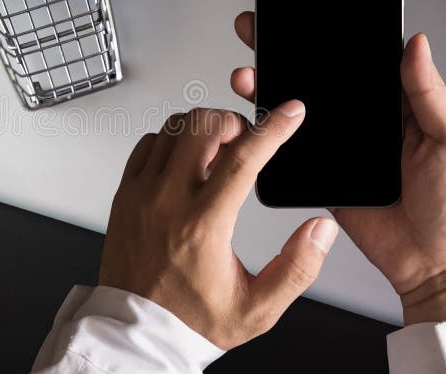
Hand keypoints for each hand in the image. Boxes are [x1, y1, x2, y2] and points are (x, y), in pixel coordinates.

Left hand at [99, 106, 339, 349]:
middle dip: (232, 121)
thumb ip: (297, 269)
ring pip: (173, 129)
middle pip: (201, 126)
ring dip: (201, 130)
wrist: (138, 332)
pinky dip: (171, 141)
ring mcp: (141, 194)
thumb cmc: (192, 319)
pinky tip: (185, 162)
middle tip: (245, 141)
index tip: (291, 113)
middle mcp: (167, 202)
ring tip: (217, 155)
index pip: (243, 159)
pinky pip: (148, 144)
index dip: (273, 129)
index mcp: (203, 226)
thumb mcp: (257, 308)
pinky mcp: (125, 195)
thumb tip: (320, 229)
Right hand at [231, 11, 445, 324]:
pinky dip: (268, 138)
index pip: (355, 63)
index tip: (302, 17)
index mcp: (395, 106)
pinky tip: (252, 122)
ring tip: (247, 76)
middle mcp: (362, 124)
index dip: (327, 39)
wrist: (434, 263)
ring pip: (297, 114)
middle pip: (317, 81)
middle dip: (284, 55)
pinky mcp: (321, 177)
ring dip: (269, 92)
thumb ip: (428, 93)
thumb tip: (416, 44)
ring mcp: (339, 150)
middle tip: (259, 32)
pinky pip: (290, 154)